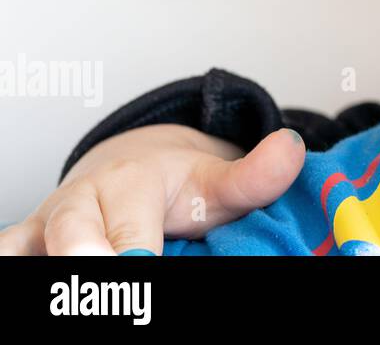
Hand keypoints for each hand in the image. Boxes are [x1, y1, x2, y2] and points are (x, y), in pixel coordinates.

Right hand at [0, 123, 304, 255]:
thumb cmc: (175, 187)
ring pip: (23, 243)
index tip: (141, 263)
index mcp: (132, 182)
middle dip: (81, 255)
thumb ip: (254, 176)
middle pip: (71, 231)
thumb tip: (292, 148)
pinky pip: (8, 253)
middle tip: (103, 268)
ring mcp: (46, 225)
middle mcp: (81, 202)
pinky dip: (15, 264)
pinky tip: (28, 284)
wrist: (128, 169)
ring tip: (51, 292)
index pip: (132, 224)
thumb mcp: (215, 182)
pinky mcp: (24, 244)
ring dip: (34, 260)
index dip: (135, 247)